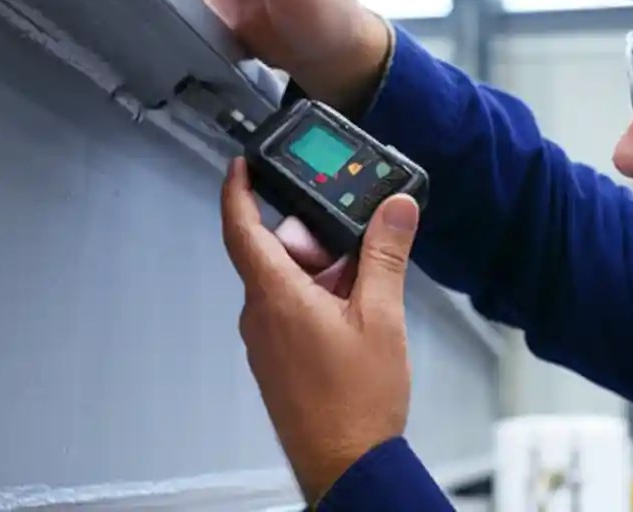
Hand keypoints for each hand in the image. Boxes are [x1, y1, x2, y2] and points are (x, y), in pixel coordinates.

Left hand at [220, 158, 418, 502]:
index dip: (237, 190)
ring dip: (322, 274)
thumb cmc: (356, 405)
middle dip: (314, 241)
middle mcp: (261, 316)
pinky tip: (355, 318)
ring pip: (286, 283)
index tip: (242, 165)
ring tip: (365, 292)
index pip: (241, 228)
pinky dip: (319, 300)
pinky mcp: (277, 361)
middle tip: (354, 246)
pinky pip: (290, 311)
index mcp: (276, 296)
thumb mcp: (382, 317)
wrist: (347, 465)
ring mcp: (266, 342)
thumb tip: (395, 210)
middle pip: (276, 253)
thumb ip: (386, 256)